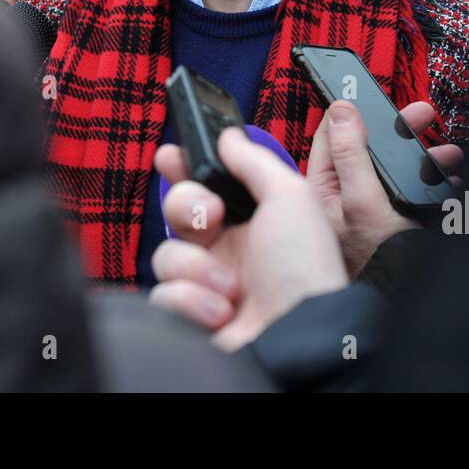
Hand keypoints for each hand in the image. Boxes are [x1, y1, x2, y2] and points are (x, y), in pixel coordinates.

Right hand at [149, 129, 347, 350]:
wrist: (300, 332)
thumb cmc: (304, 267)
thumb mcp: (290, 196)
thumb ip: (255, 160)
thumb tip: (229, 136)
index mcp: (250, 220)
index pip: (207, 184)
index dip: (184, 168)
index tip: (170, 155)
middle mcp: (227, 249)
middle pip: (177, 210)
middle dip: (187, 205)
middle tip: (212, 216)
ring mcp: (206, 284)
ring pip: (166, 253)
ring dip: (197, 265)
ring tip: (231, 286)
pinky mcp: (191, 315)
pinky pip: (164, 293)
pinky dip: (191, 299)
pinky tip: (222, 310)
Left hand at [307, 101, 463, 277]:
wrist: (406, 300)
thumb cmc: (377, 261)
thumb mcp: (362, 201)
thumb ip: (350, 155)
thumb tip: (339, 110)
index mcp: (323, 190)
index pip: (330, 135)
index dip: (351, 110)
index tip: (369, 91)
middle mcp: (344, 197)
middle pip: (368, 146)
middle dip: (398, 130)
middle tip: (421, 115)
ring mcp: (372, 207)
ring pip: (395, 165)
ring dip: (423, 154)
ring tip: (446, 153)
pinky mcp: (397, 217)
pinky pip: (414, 187)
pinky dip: (434, 179)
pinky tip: (450, 179)